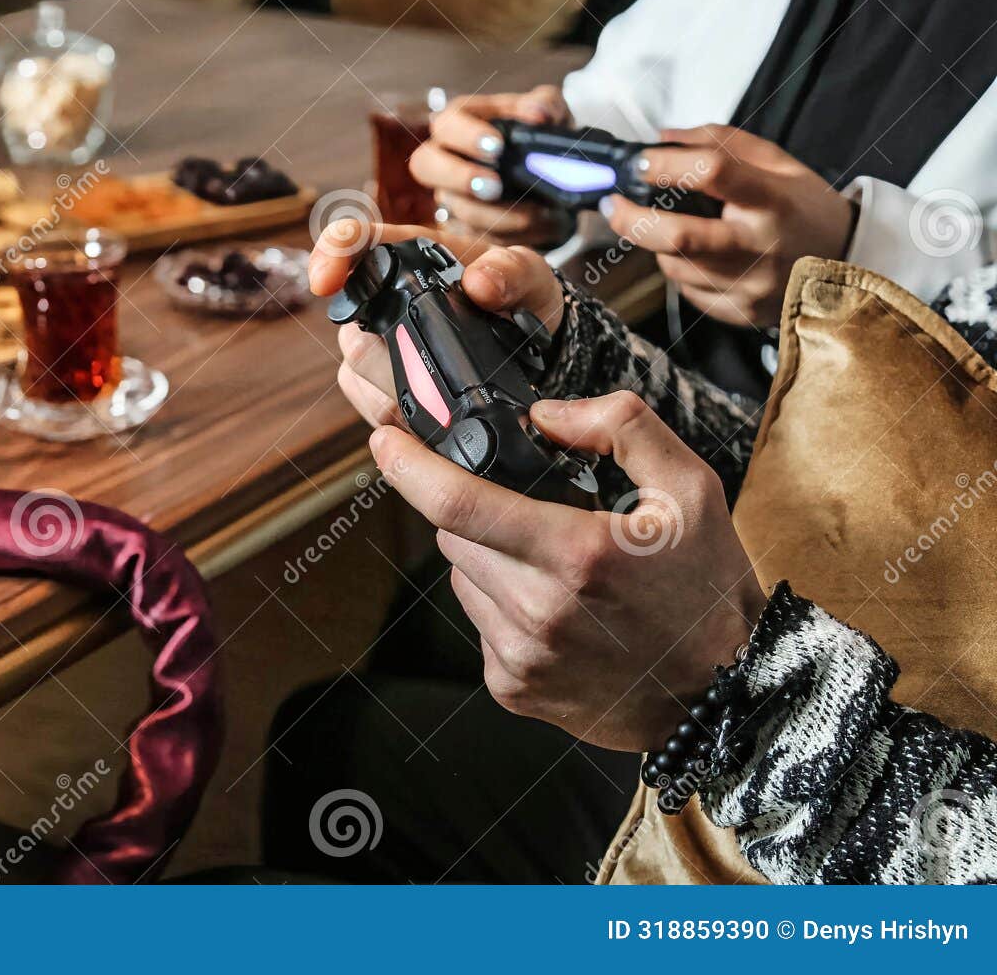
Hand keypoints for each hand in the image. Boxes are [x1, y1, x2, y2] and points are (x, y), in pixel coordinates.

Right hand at [310, 221, 562, 428]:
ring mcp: (376, 339)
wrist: (531, 348)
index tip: (324, 281)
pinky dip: (390, 410)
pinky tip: (423, 411)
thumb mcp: (529, 276)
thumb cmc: (521, 298)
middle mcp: (384, 295)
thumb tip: (478, 283)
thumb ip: (511, 272)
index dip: (331, 253)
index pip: (355, 240)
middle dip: (385, 350)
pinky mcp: (377, 379)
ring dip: (390, 385)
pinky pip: (362, 397)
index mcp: (414, 255)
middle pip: (348, 321)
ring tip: (437, 393)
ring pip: (354, 365)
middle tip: (429, 365)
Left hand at [370, 390, 765, 751]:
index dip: (407, 466)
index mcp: (576, 555)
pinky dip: (501, 604)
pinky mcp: (512, 689)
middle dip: (475, 509)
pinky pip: (478, 623)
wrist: (727, 695)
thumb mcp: (692, 488)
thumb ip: (621, 428)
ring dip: (486, 557)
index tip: (384, 440)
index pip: (458, 502)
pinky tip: (556, 610)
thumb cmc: (707, 589)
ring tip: (556, 568)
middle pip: (453, 534)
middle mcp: (538, 611)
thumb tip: (544, 415)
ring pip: (460, 577)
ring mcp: (520, 657)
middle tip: (535, 515)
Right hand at [411, 85, 570, 248]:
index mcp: (460, 121)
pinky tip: (537, 224)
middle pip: (425, 165)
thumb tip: (538, 115)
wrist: (553, 176)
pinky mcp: (465, 226)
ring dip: (496, 214)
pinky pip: (478, 236)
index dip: (466, 136)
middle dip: (459, 177)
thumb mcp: (550, 111)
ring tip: (534, 212)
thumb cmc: (539, 135)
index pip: (446, 123)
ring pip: (457, 208)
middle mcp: (444, 158)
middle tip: (494, 186)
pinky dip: (511, 233)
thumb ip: (546, 104)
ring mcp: (451, 195)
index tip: (497, 146)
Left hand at [603, 124, 854, 326]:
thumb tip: (662, 137)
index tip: (639, 161)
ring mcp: (750, 287)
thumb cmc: (803, 207)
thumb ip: (719, 142)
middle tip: (614, 203)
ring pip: (674, 266)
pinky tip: (701, 257)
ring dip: (659, 245)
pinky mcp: (740, 314)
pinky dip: (682, 270)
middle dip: (631, 220)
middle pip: (677, 238)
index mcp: (772, 200)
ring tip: (675, 228)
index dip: (666, 165)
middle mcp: (760, 247)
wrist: (846, 263)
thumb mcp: (777, 162)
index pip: (713, 174)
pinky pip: (686, 291)